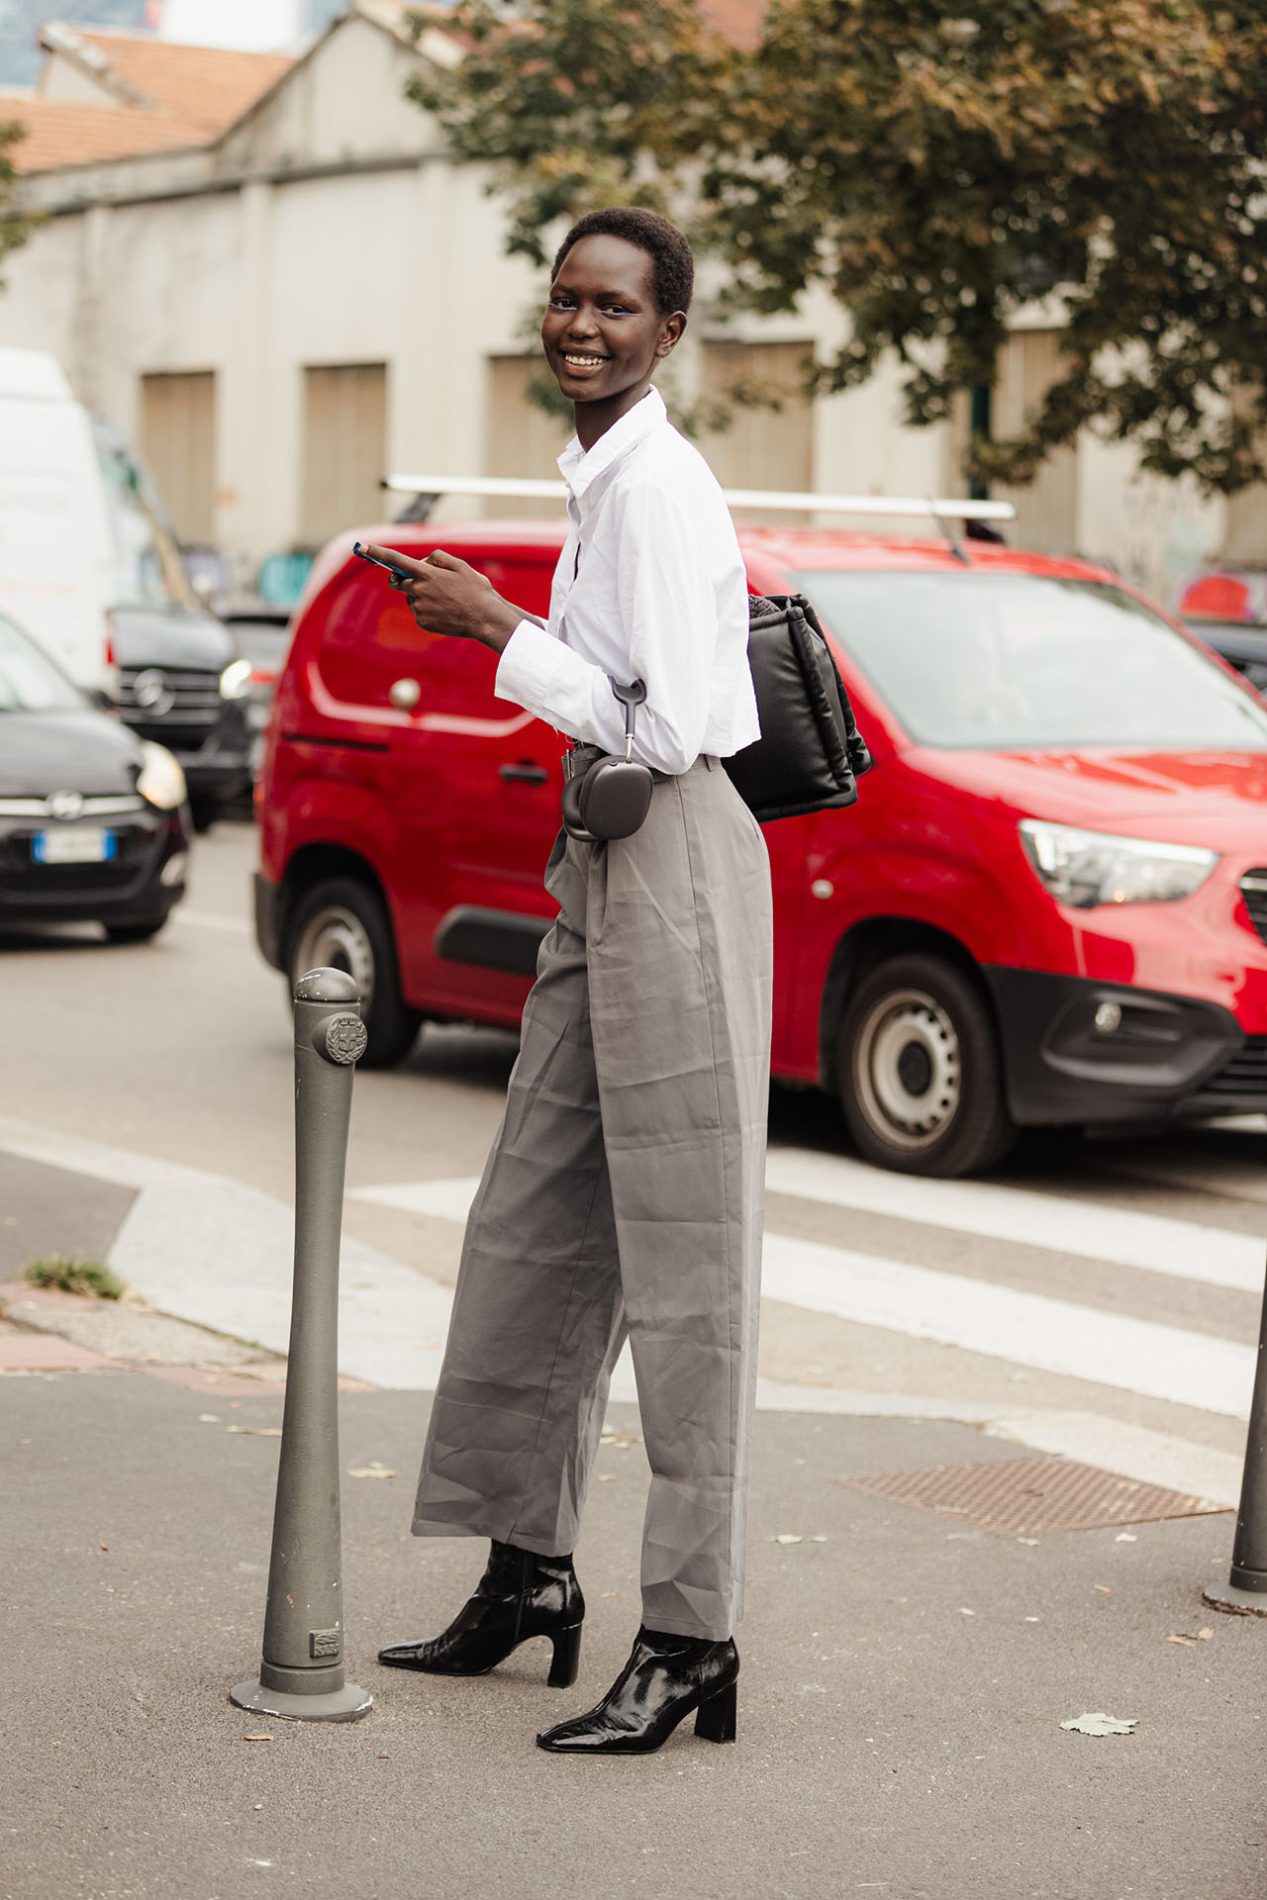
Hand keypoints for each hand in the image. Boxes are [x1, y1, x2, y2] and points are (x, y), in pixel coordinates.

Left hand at [360, 544, 520, 652]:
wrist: (486, 620)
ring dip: (421, 595)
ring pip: (411, 597)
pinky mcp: (423, 622)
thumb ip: (438, 558)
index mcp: (427, 574)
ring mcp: (419, 608)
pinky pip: (418, 611)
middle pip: (400, 581)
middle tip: (425, 581)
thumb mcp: (461, 566)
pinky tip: (445, 611)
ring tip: (446, 599)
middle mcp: (419, 590)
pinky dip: (427, 609)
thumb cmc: (477, 591)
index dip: (378, 552)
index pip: (397, 559)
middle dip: (405, 579)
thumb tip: (423, 561)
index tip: (362, 547)